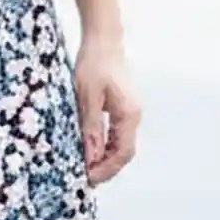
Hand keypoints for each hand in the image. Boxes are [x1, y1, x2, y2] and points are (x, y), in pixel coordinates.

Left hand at [73, 40, 141, 185]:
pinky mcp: (122, 107)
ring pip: (120, 144)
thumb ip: (91, 128)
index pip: (122, 153)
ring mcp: (129, 112)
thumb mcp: (87, 98)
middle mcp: (134, 116)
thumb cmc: (94, 64)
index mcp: (129, 115)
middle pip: (124, 153)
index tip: (88, 178)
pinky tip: (90, 149)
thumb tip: (90, 157)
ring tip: (85, 167)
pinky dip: (104, 145)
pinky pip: (116, 134)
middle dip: (106, 168)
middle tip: (85, 177)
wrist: (103, 40)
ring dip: (105, 158)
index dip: (106, 169)